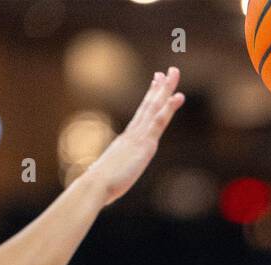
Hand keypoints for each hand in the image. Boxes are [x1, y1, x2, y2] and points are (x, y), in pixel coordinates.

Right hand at [86, 67, 185, 204]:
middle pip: (149, 106)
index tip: (155, 82)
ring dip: (166, 90)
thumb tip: (92, 175)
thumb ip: (104, 172)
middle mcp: (132, 135)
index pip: (140, 116)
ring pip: (155, 108)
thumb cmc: (96, 187)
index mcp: (125, 141)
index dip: (149, 98)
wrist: (94, 186)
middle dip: (159, 88)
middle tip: (168, 71)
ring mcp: (138, 137)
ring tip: (174, 73)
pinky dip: (169, 108)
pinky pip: (159, 122)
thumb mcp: (104, 176)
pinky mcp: (145, 145)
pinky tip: (178, 96)